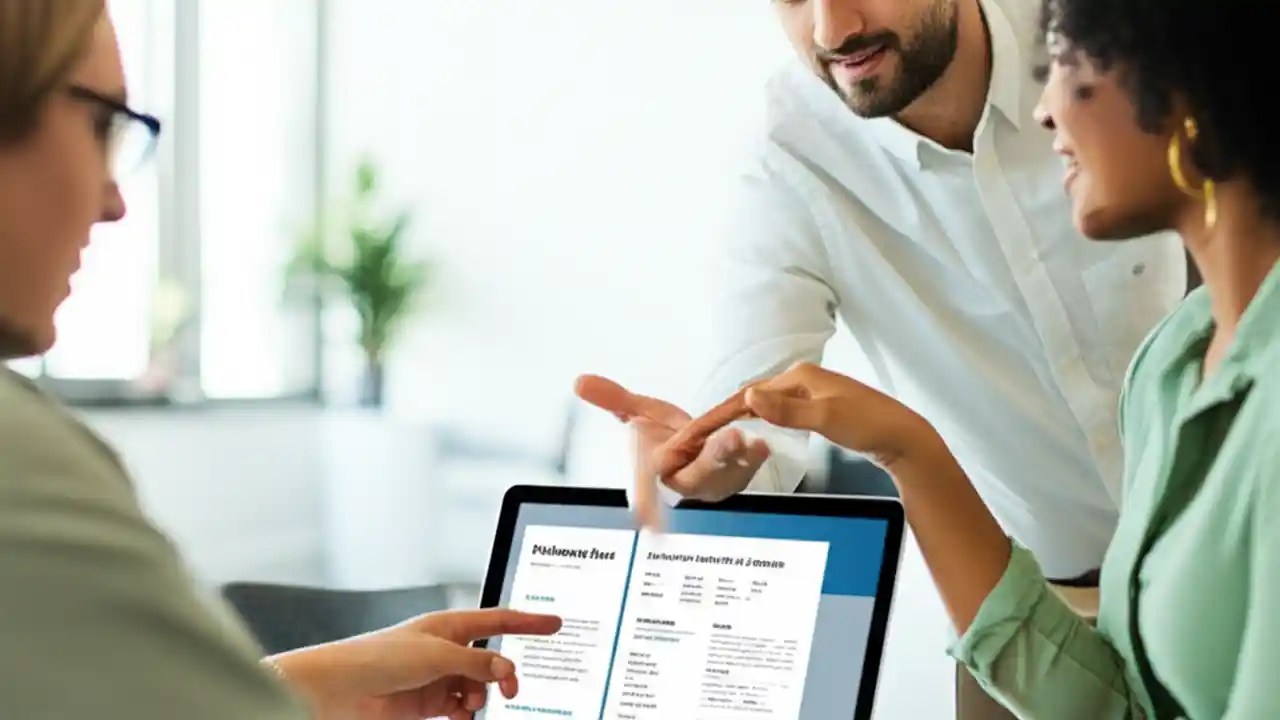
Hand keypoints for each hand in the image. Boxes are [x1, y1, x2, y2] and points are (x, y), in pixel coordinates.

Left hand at [270, 608, 561, 719]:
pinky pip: (461, 708)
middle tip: (512, 688)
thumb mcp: (436, 655)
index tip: (555, 623)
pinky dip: (466, 713)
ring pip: (479, 687)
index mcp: (449, 625)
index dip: (529, 621)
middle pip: (492, 659)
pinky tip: (460, 716)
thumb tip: (507, 668)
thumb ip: (476, 663)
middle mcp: (447, 649)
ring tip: (470, 704)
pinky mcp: (429, 703)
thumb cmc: (380, 657)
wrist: (340, 690)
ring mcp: (439, 676)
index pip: (499, 619)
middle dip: (505, 673)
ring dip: (482, 697)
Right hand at [573, 374, 769, 525]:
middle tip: (727, 440)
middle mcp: (687, 479)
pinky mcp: (741, 472)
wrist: (703, 445)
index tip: (648, 523)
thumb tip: (580, 381)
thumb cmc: (671, 437)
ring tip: (748, 441)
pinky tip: (762, 444)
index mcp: (658, 470)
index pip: (648, 490)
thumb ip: (614, 400)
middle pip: (696, 476)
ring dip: (738, 459)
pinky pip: (749, 467)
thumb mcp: (642, 414)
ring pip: (727, 473)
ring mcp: (717, 478)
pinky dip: (756, 456)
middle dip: (711, 460)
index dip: (648, 505)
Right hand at [669, 362, 934, 468]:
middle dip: (716, 417)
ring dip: (732, 420)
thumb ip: (787, 411)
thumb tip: (748, 398)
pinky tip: (746, 431)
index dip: (715, 416)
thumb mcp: (827, 419)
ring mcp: (806, 394)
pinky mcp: (814, 409)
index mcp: (797, 378)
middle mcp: (799, 381)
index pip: (744, 398)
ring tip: (707, 436)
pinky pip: (773, 413)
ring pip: (759, 406)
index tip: (690, 432)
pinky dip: (752, 422)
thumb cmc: (870, 426)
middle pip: (747, 399)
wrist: (903, 437)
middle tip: (688, 438)